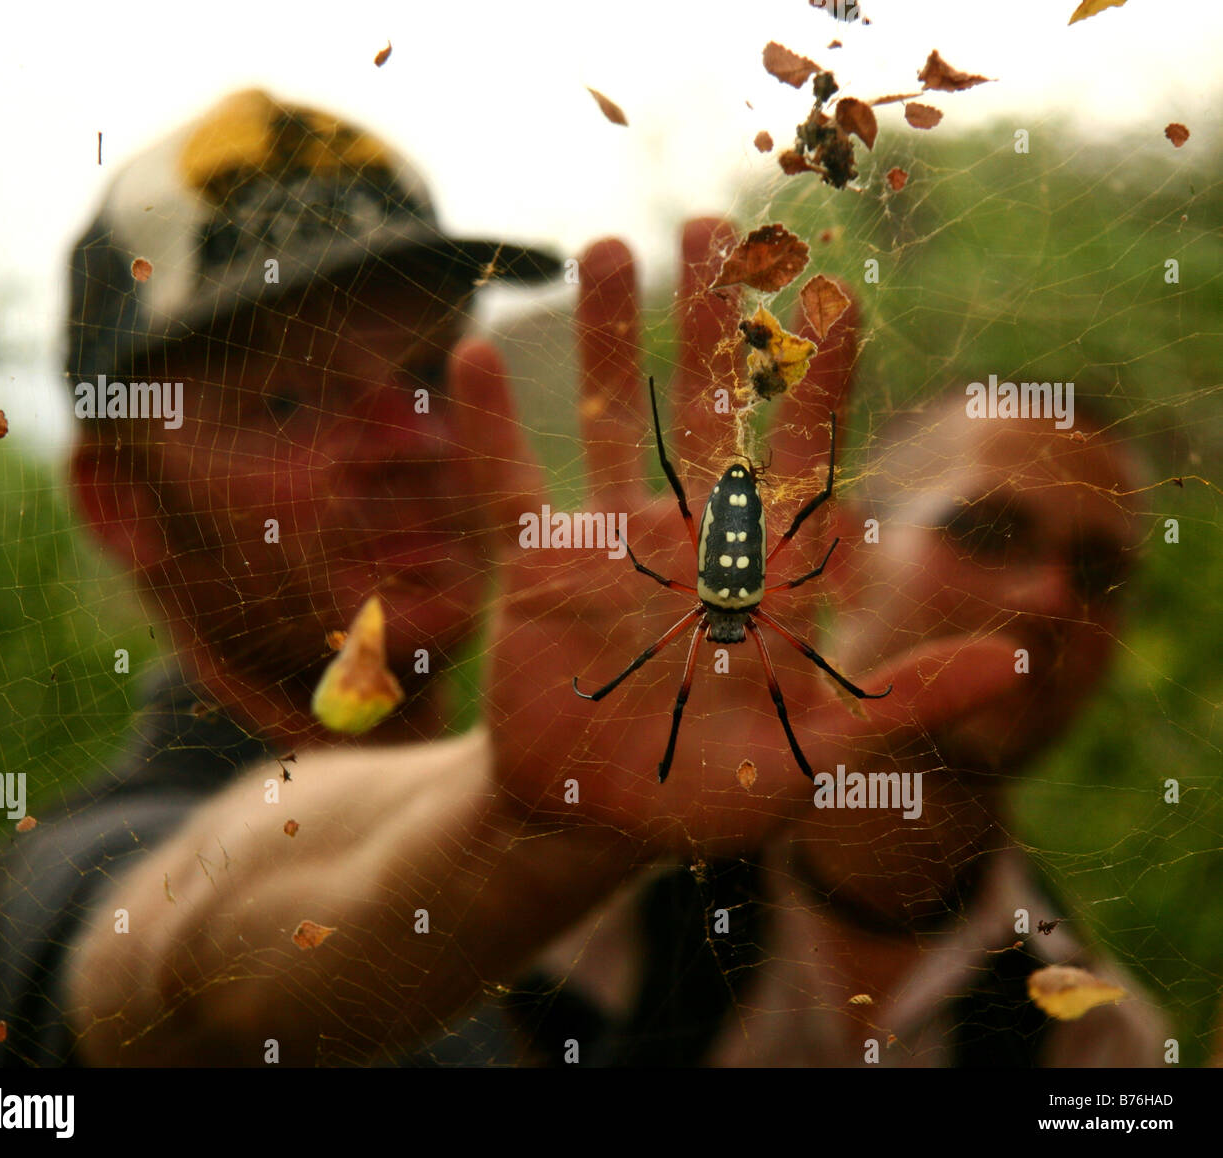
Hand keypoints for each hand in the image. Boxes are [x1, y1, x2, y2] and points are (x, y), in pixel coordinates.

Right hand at [460, 218, 1017, 855]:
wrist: (594, 820)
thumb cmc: (714, 795)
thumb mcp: (812, 756)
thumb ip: (901, 702)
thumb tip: (1018, 662)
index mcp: (760, 571)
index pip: (800, 457)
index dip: (817, 382)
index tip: (834, 299)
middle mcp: (689, 537)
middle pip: (707, 410)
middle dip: (712, 323)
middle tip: (714, 229)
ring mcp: (609, 547)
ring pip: (611, 422)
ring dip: (607, 342)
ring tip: (606, 248)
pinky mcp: (535, 571)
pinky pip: (507, 488)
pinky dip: (489, 430)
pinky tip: (473, 357)